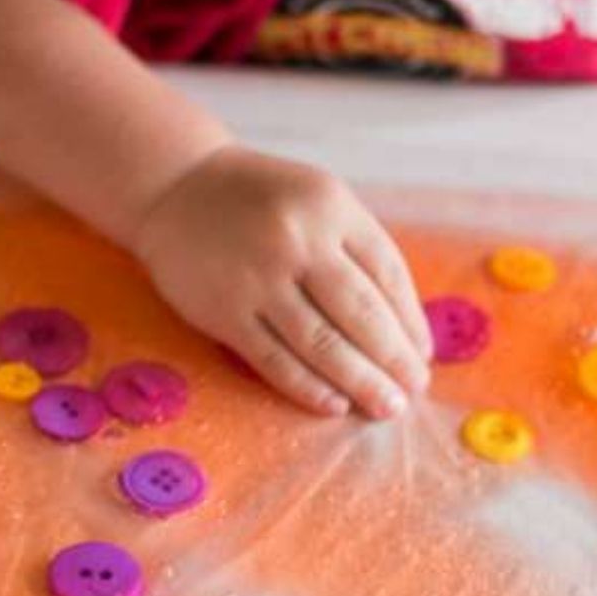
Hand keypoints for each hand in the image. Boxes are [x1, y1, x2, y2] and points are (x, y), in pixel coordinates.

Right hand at [134, 146, 431, 417]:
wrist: (175, 188)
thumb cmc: (260, 200)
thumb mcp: (318, 199)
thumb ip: (356, 248)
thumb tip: (403, 325)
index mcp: (331, 207)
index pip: (388, 273)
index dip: (410, 321)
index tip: (421, 355)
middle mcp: (298, 240)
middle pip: (361, 314)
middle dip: (394, 360)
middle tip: (414, 391)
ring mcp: (258, 278)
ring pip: (322, 343)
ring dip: (360, 382)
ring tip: (386, 407)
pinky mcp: (225, 312)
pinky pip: (275, 359)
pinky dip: (308, 387)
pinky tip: (334, 404)